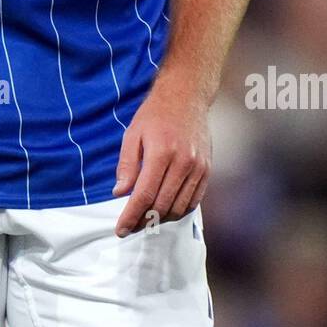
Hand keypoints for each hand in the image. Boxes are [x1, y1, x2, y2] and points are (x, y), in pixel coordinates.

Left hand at [112, 87, 211, 236]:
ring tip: (146, 219)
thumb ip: (127, 165)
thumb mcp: (133, 134)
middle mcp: (183, 162)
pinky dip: (179, 210)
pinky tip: (165, 210)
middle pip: (162, 205)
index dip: (131, 216)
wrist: (186, 96)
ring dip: (161, 219)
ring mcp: (198, 167)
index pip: (144, 195)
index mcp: (161, 152)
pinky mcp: (207, 170)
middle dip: (144, 221)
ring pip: (179, 207)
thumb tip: (120, 193)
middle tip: (130, 226)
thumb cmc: (156, 114)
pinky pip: (194, 200)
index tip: (121, 230)